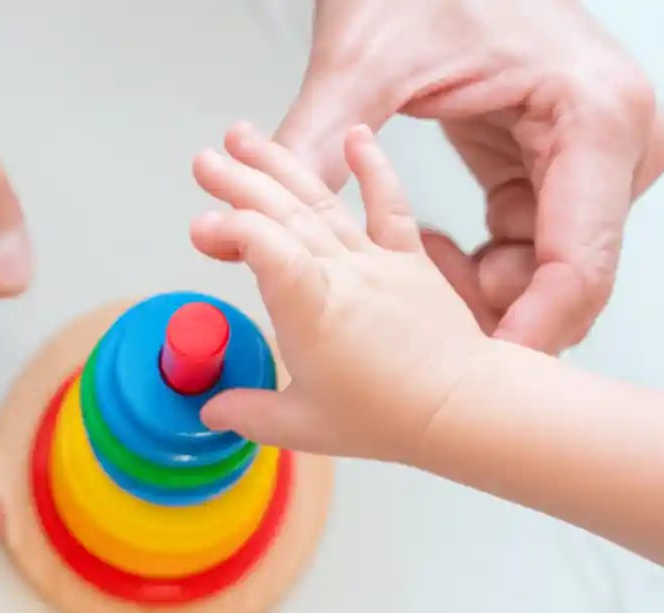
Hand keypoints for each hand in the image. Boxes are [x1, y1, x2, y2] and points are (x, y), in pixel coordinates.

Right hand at [191, 123, 490, 462]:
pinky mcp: (406, 260)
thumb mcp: (301, 427)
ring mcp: (374, 261)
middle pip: (282, 214)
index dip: (229, 231)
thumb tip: (211, 410)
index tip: (200, 230)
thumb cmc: (387, 419)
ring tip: (244, 136)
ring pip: (320, 202)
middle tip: (203, 160)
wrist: (463, 407)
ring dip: (280, 165)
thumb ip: (247, 412)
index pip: (264, 249)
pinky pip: (389, 204)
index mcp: (310, 311)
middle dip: (239, 181)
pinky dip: (374, 166)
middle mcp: (340, 274)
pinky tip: (356, 135)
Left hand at [275, 0, 663, 353]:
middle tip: (399, 331)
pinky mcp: (556, 159)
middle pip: (557, 278)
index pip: (575, 269)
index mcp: (596, 117)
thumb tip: (225, 236)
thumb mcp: (362, 67)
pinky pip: (519, 241)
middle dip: (477, 314)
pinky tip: (420, 250)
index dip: (519, 337)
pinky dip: (466, 258)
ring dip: (463, 288)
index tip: (464, 381)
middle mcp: (614, 139)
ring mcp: (590, 153)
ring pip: (535, 268)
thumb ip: (301, 158)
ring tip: (395, 278)